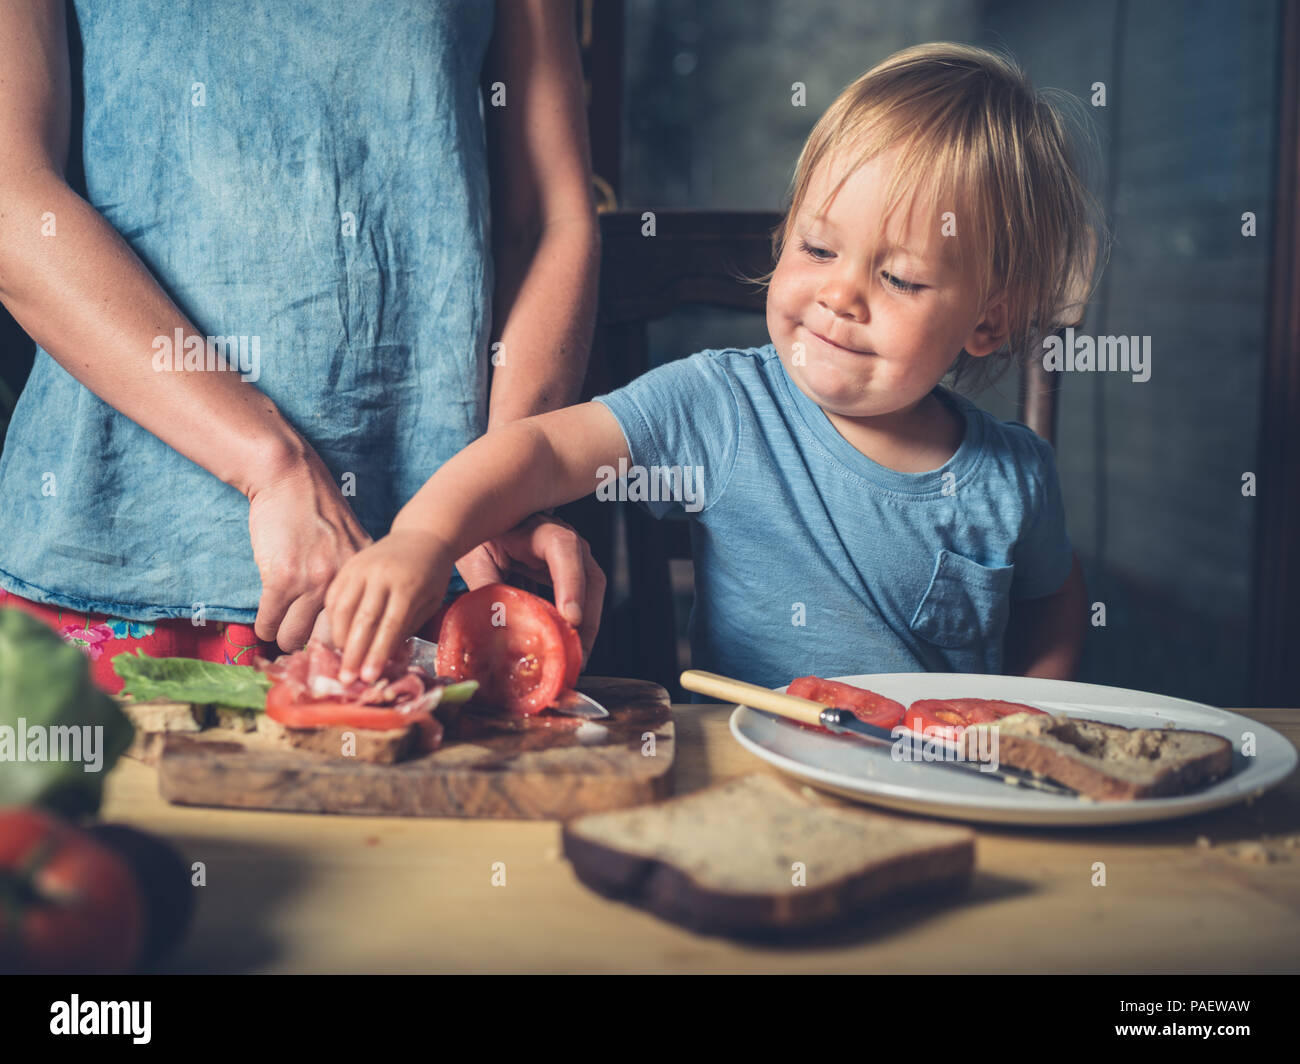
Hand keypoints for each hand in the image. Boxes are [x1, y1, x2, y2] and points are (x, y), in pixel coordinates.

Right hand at [246, 449, 371, 651]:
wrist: (290, 479)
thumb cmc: (318, 515)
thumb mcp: (353, 547)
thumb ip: (354, 582)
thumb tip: (351, 627)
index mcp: (364, 577)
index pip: (359, 629)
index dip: (343, 643)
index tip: (332, 649)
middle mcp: (343, 583)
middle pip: (327, 640)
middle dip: (312, 646)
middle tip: (303, 643)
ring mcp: (311, 582)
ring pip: (293, 637)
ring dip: (284, 637)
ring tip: (282, 630)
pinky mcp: (281, 578)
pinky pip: (268, 623)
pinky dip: (264, 626)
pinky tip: (267, 619)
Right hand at [325, 530, 454, 683]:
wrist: (422, 534)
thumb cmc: (430, 575)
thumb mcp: (429, 601)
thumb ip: (407, 627)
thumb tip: (385, 660)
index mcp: (408, 584)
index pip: (390, 625)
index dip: (377, 653)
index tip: (369, 678)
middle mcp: (382, 574)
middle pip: (363, 619)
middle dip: (353, 653)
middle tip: (347, 680)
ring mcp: (361, 567)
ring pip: (342, 608)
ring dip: (338, 638)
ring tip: (340, 662)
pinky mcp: (348, 565)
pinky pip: (334, 596)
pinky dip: (332, 620)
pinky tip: (336, 638)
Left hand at [454, 513, 605, 662]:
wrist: (485, 521)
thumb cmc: (482, 533)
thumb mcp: (476, 558)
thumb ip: (485, 590)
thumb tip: (490, 630)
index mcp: (539, 528)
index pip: (565, 549)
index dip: (571, 584)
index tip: (571, 618)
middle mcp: (565, 541)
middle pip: (590, 579)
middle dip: (588, 621)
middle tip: (576, 656)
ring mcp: (572, 558)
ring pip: (591, 593)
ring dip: (585, 629)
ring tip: (571, 660)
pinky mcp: (568, 576)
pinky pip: (579, 601)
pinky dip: (574, 626)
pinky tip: (562, 648)